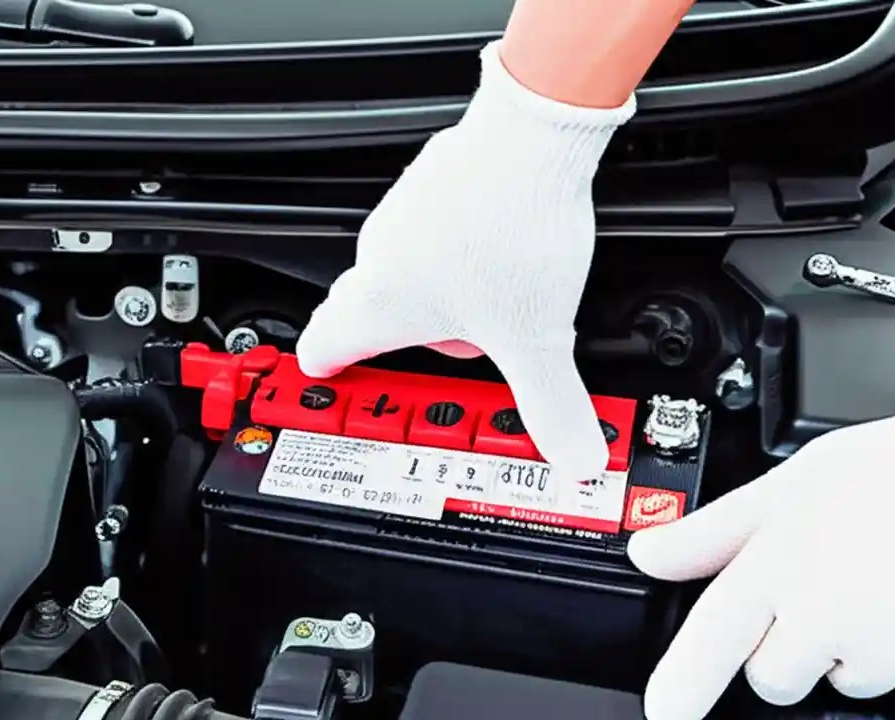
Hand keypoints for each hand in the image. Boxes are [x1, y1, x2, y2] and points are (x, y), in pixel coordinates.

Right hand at [294, 40, 634, 480]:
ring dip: (440, 293)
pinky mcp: (436, 180)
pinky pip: (433, 229)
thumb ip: (551, 404)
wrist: (535, 132)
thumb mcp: (537, 337)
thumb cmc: (512, 226)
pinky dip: (460, 249)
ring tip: (495, 305)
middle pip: (371, 310)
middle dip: (409, 340)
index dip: (323, 372)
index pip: (323, 346)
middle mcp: (381, 256)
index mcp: (382, 302)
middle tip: (448, 359)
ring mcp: (404, 212)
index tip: (325, 382)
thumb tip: (571, 453)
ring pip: (405, 267)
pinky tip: (503, 251)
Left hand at [629, 410, 894, 718]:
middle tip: (821, 591)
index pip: (710, 644)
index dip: (681, 687)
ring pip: (841, 682)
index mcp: (781, 565)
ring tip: (878, 587)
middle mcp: (827, 616)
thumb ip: (716, 530)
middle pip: (773, 676)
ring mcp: (884, 651)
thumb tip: (649, 554)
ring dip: (850, 652)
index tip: (665, 710)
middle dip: (787, 649)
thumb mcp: (796, 481)